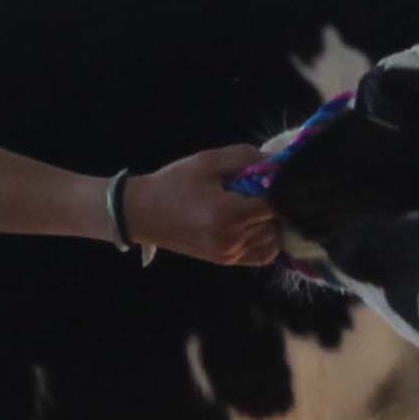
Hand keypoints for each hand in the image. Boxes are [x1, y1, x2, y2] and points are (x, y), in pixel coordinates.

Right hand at [122, 148, 282, 267]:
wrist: (142, 213)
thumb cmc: (174, 183)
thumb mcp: (208, 161)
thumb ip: (245, 158)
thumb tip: (275, 161)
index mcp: (228, 214)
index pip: (274, 202)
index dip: (273, 186)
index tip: (262, 176)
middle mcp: (233, 239)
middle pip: (275, 221)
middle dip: (271, 202)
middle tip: (253, 189)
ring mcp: (230, 254)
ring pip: (273, 239)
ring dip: (269, 221)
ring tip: (251, 206)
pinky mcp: (227, 261)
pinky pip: (263, 254)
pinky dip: (266, 239)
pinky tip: (253, 223)